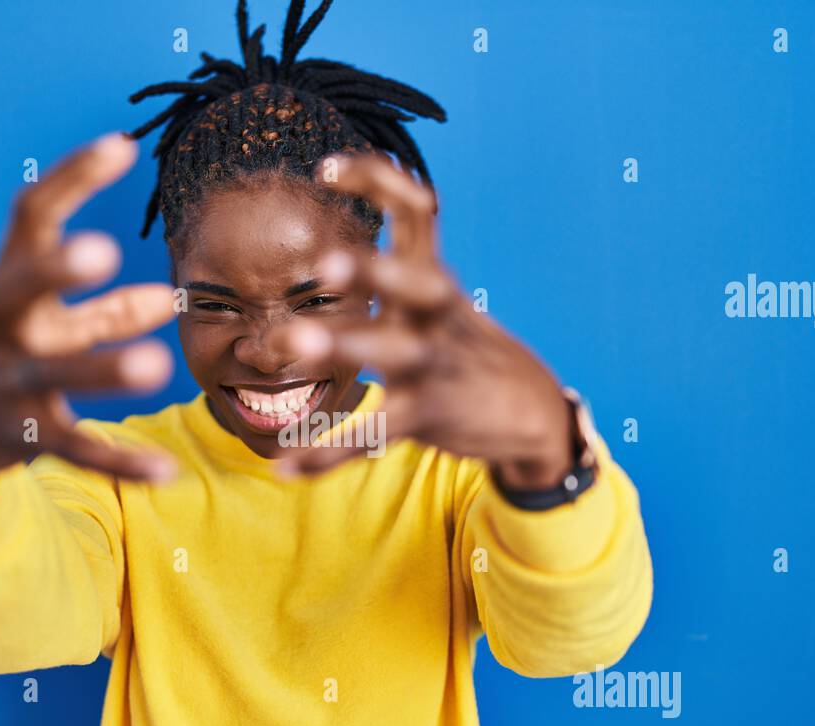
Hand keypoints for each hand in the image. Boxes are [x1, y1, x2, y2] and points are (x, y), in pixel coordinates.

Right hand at [0, 134, 177, 510]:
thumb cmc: (2, 354)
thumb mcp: (43, 324)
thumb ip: (103, 313)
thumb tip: (163, 300)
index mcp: (5, 285)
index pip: (29, 218)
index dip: (71, 180)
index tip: (121, 146)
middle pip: (16, 289)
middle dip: (53, 270)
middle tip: (102, 249)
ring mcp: (4, 384)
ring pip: (52, 375)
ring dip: (102, 369)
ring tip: (157, 365)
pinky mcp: (19, 438)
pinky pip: (74, 449)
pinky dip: (119, 462)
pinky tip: (165, 472)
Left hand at [275, 153, 577, 489]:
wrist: (531, 411)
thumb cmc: (463, 345)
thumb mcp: (438, 297)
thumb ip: (400, 262)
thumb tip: (360, 208)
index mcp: (434, 279)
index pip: (417, 212)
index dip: (378, 183)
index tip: (325, 169)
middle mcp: (436, 315)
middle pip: (415, 283)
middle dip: (375, 271)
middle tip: (326, 265)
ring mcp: (433, 366)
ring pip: (391, 353)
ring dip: (341, 346)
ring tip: (290, 344)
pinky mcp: (428, 416)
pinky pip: (372, 435)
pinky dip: (327, 454)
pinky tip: (283, 466)